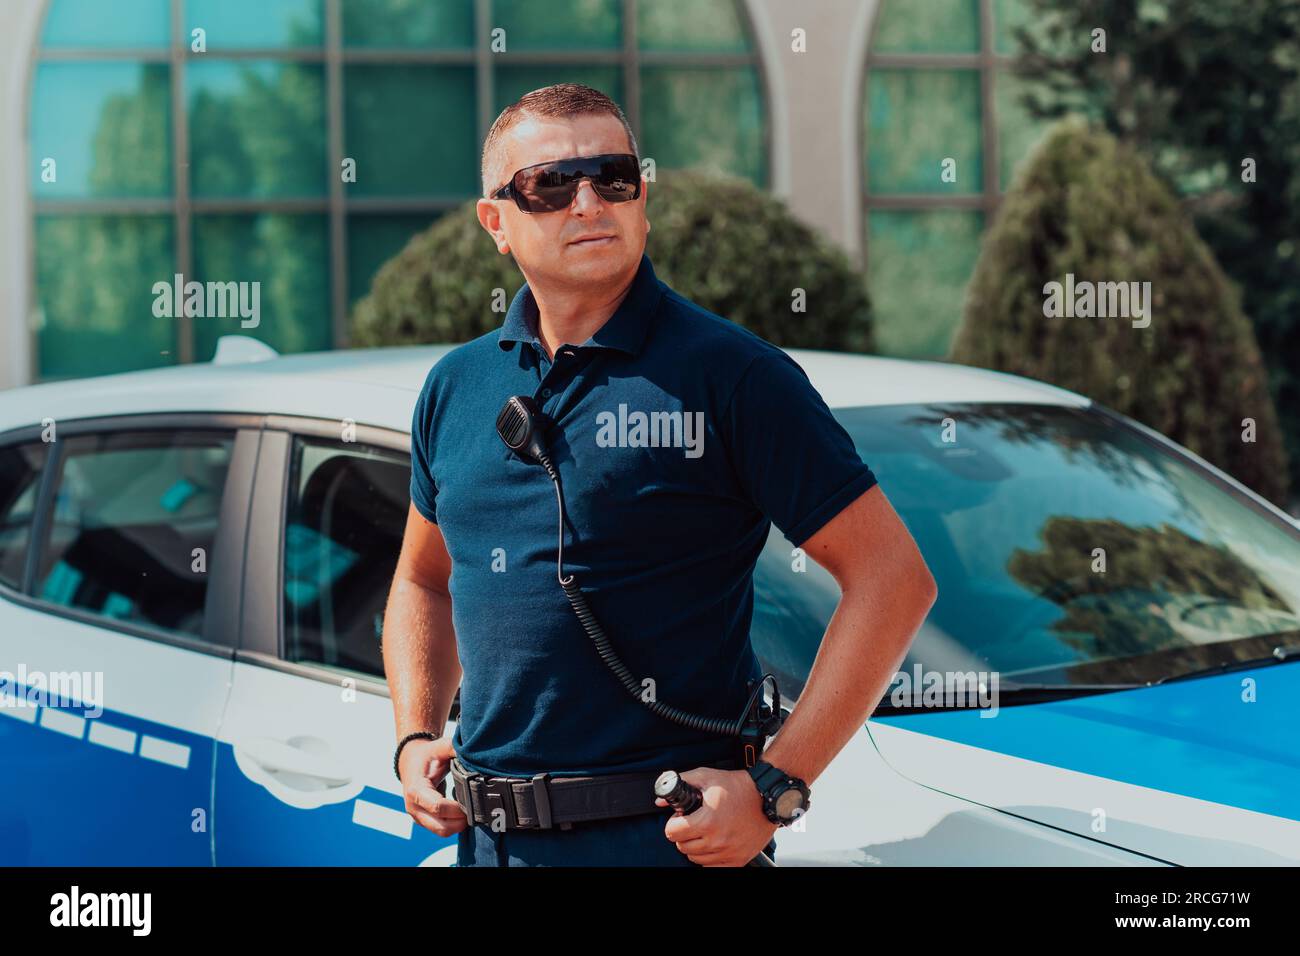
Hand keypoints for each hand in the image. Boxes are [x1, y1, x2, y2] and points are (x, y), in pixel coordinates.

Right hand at [399, 736, 468, 836]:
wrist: (410, 761)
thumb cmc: (427, 755)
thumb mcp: (440, 747)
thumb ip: (455, 748)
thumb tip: (473, 752)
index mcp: (416, 790)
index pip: (439, 807)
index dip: (458, 808)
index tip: (473, 800)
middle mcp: (414, 807)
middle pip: (441, 827)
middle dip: (461, 822)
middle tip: (476, 809)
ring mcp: (417, 816)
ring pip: (442, 831)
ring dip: (458, 824)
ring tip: (470, 809)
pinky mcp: (423, 820)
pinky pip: (441, 829)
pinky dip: (453, 824)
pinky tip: (463, 811)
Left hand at [656, 767, 777, 866]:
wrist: (766, 797)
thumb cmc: (738, 786)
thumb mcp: (706, 776)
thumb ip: (680, 783)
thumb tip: (661, 800)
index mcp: (707, 821)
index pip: (672, 833)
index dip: (673, 823)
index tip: (681, 818)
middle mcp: (717, 840)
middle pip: (682, 847)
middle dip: (684, 834)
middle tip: (693, 823)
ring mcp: (728, 852)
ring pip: (695, 859)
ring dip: (696, 847)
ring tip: (705, 832)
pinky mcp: (738, 860)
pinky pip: (712, 867)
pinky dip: (710, 858)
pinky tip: (714, 843)